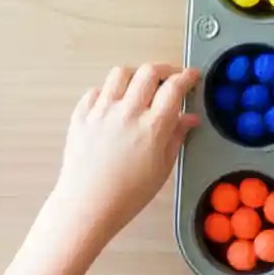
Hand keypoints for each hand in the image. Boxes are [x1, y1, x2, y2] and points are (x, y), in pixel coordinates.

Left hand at [52, 64, 200, 239]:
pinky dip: (108, 92)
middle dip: (164, 69)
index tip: (192, 76)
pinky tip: (114, 104)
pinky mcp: (81, 115)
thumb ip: (176, 137)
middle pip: (149, 71)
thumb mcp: (162, 168)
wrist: (87, 205)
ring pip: (120, 73)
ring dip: (135, 75)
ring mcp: (101, 111)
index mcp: (152, 127)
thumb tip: (190, 119)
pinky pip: (96, 91)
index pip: (174, 88)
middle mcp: (127, 112)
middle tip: (170, 78)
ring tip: (141, 86)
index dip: (187, 77)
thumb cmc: (127, 194)